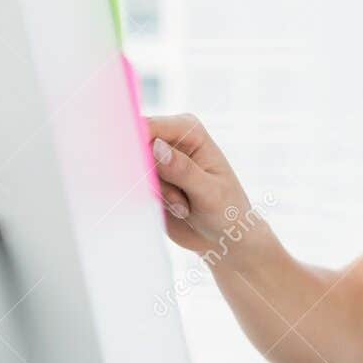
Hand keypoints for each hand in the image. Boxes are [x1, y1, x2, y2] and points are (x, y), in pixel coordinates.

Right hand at [146, 113, 269, 261]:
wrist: (225, 237)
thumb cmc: (228, 211)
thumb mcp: (209, 192)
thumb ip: (183, 170)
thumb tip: (156, 146)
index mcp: (190, 131)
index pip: (151, 126)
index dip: (136, 141)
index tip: (139, 166)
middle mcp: (171, 140)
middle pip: (136, 148)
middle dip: (151, 177)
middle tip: (180, 200)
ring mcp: (159, 161)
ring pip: (135, 172)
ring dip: (158, 194)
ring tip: (185, 207)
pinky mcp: (151, 180)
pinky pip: (135, 188)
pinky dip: (153, 201)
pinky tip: (179, 209)